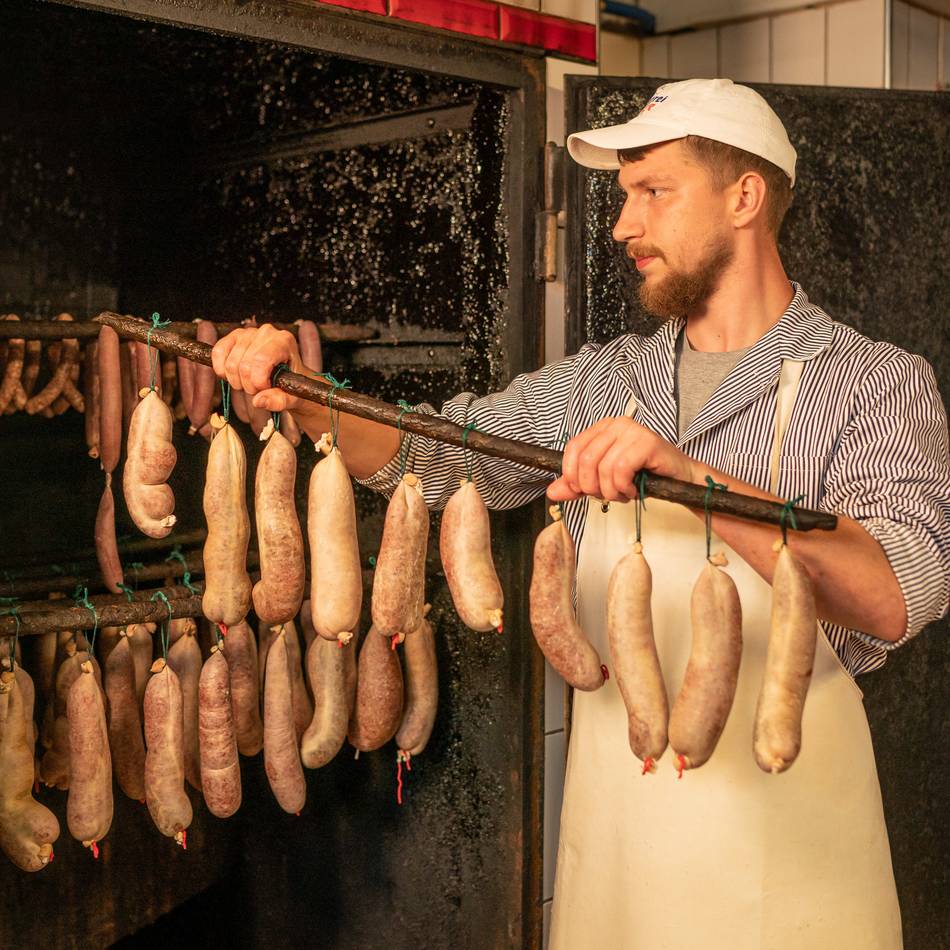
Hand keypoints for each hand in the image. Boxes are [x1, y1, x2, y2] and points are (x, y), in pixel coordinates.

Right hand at [211, 324, 319, 414]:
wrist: (286, 377)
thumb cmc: (290, 384)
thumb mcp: (292, 397)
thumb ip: (279, 401)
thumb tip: (259, 401)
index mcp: (284, 341)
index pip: (261, 360)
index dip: (258, 381)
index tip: (265, 388)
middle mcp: (266, 332)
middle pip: (244, 365)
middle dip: (248, 385)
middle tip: (258, 388)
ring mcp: (248, 332)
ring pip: (230, 363)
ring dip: (236, 380)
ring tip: (249, 383)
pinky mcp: (234, 336)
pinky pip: (218, 352)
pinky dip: (221, 369)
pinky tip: (232, 376)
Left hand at [547, 417, 694, 501]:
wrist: (679, 479)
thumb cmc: (642, 476)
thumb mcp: (604, 482)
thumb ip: (577, 485)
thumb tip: (552, 492)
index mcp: (602, 428)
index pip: (573, 448)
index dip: (572, 475)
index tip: (582, 490)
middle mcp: (616, 424)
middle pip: (586, 460)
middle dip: (592, 487)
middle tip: (608, 495)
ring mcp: (632, 430)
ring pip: (603, 467)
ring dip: (611, 490)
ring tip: (624, 493)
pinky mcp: (647, 442)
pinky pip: (621, 469)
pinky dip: (624, 487)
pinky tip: (634, 489)